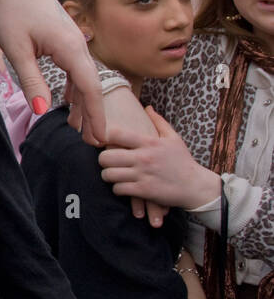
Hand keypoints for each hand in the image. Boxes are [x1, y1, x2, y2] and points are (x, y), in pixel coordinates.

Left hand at [0, 0, 106, 142]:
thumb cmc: (10, 13)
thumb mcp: (16, 50)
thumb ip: (31, 80)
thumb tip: (42, 111)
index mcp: (69, 47)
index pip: (90, 88)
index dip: (96, 115)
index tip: (99, 138)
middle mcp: (77, 45)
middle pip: (91, 86)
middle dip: (93, 115)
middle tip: (94, 143)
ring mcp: (72, 42)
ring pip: (84, 78)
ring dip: (83, 103)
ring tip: (80, 129)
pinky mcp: (64, 40)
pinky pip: (75, 69)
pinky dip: (74, 88)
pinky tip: (69, 102)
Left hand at [99, 107, 221, 210]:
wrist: (196, 186)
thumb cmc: (182, 161)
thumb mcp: (173, 138)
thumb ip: (158, 122)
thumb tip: (147, 108)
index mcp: (149, 142)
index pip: (116, 134)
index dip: (103, 137)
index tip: (102, 141)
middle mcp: (143, 157)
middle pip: (106, 157)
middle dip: (103, 160)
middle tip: (107, 161)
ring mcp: (143, 175)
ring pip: (109, 174)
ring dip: (108, 175)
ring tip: (113, 174)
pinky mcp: (143, 190)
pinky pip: (118, 189)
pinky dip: (117, 189)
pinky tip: (122, 186)